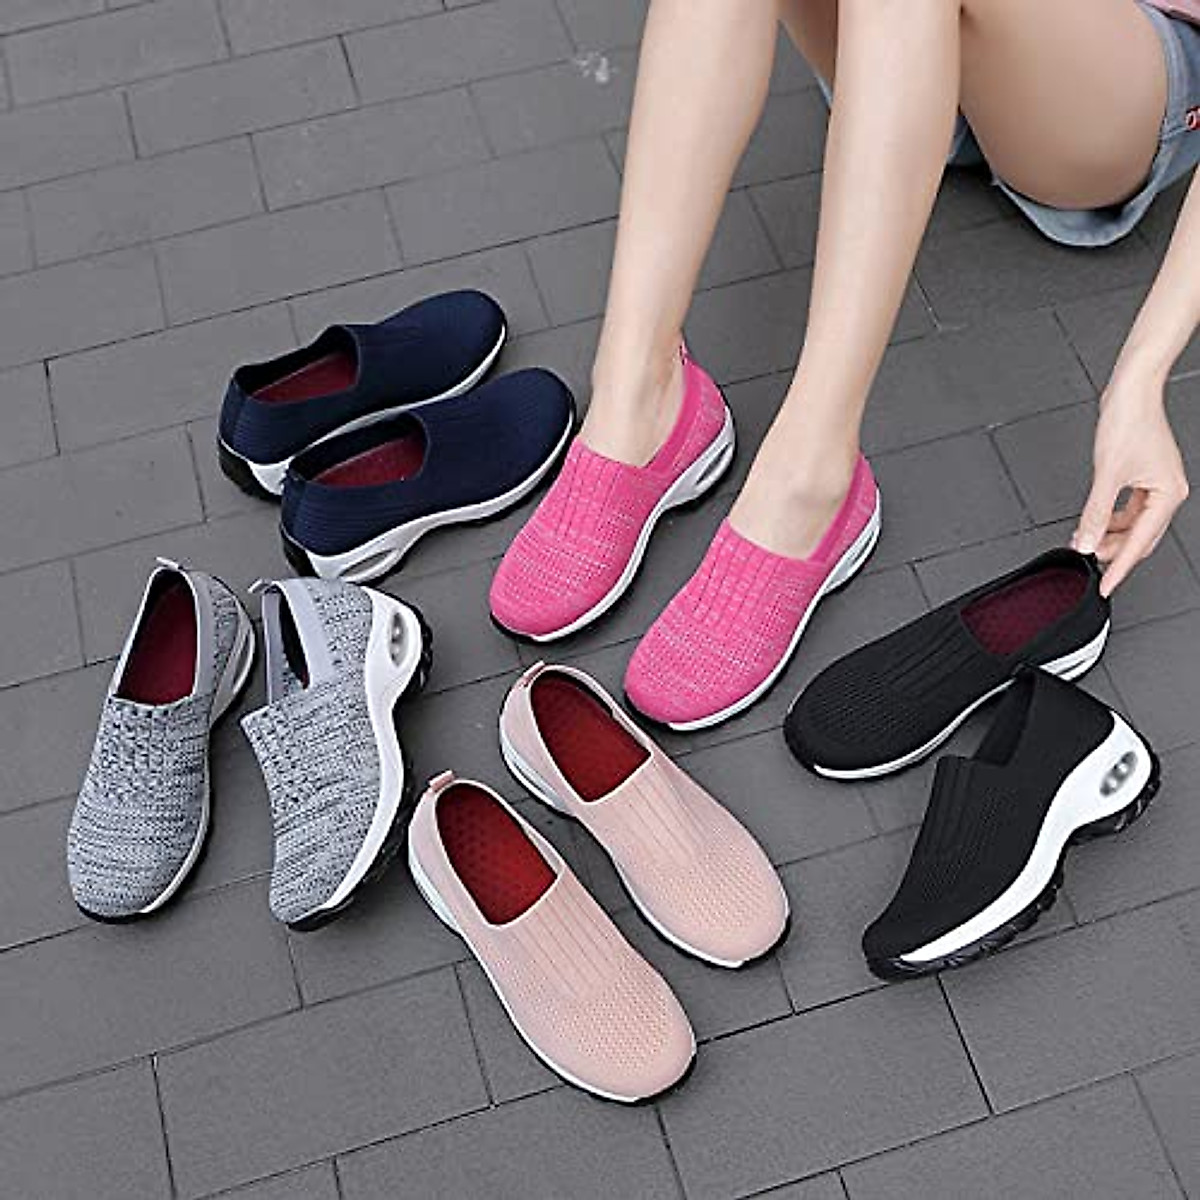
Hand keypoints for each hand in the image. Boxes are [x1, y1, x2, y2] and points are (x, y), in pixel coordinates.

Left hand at [1073, 374, 1188, 595]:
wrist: (1131, 392)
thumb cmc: (1128, 422)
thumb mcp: (1107, 475)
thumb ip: (1096, 513)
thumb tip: (1088, 540)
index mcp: (1168, 494)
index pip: (1140, 543)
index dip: (1120, 567)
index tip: (1106, 586)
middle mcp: (1167, 492)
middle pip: (1140, 536)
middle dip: (1114, 551)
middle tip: (1089, 560)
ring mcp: (1157, 484)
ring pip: (1134, 524)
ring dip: (1111, 535)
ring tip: (1086, 541)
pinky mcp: (1144, 476)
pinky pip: (1130, 509)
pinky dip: (1113, 518)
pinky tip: (1095, 523)